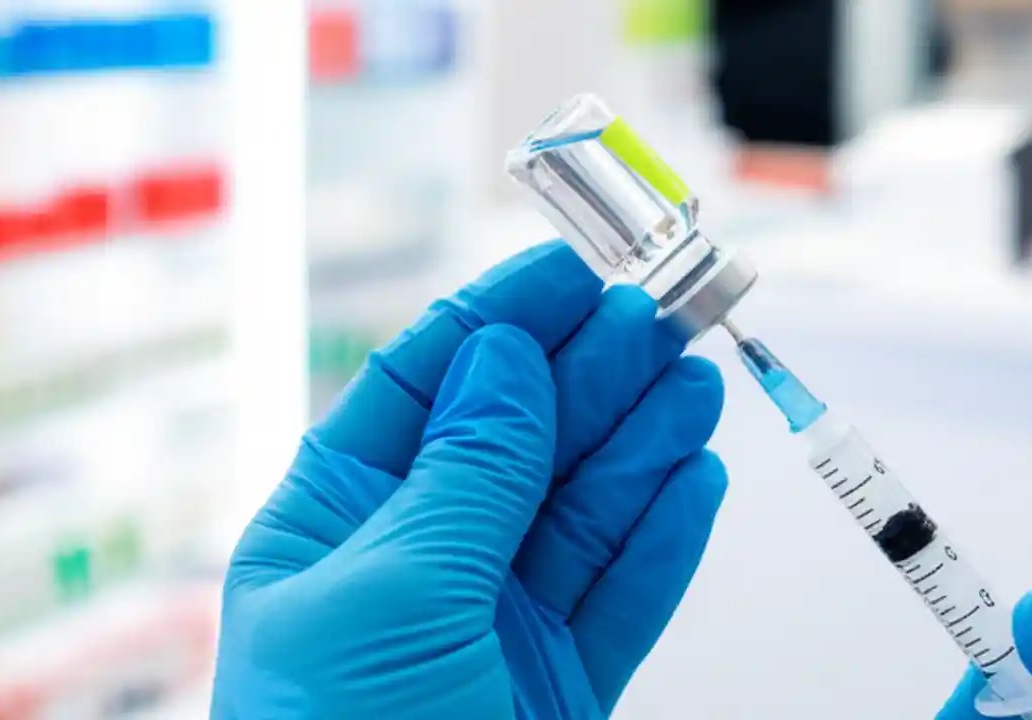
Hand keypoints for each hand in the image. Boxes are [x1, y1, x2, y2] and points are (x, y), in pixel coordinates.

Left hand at [211, 241, 726, 718]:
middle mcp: (417, 567)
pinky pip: (622, 591)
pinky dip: (664, 535)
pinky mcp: (560, 683)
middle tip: (661, 312)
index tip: (569, 270)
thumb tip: (506, 360)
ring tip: (695, 376)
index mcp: (336, 528)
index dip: (499, 322)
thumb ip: (466, 472)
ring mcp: (493, 626)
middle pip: (519, 441)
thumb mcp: (393, 590)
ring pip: (583, 510)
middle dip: (590, 374)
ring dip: (642, 441)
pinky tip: (696, 477)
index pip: (425, 393)